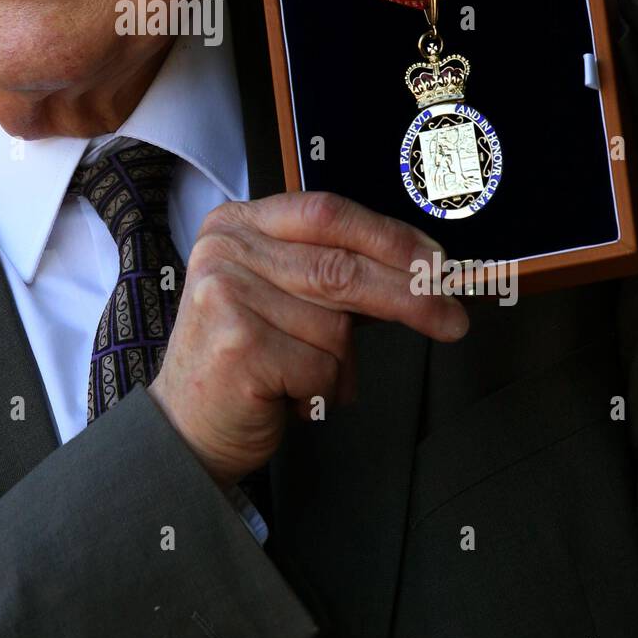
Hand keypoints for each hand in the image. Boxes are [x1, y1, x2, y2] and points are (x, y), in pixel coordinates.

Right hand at [146, 191, 467, 488]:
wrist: (185, 426)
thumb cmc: (244, 358)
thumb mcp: (279, 296)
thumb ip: (331, 272)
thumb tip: (422, 270)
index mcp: (237, 223)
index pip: (328, 212)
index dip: (390, 237)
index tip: (436, 263)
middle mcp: (225, 250)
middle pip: (341, 266)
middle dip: (409, 295)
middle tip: (451, 317)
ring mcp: (226, 295)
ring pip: (336, 325)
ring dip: (340, 364)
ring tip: (304, 375)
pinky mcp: (238, 346)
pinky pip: (322, 367)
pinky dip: (323, 391)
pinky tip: (289, 395)